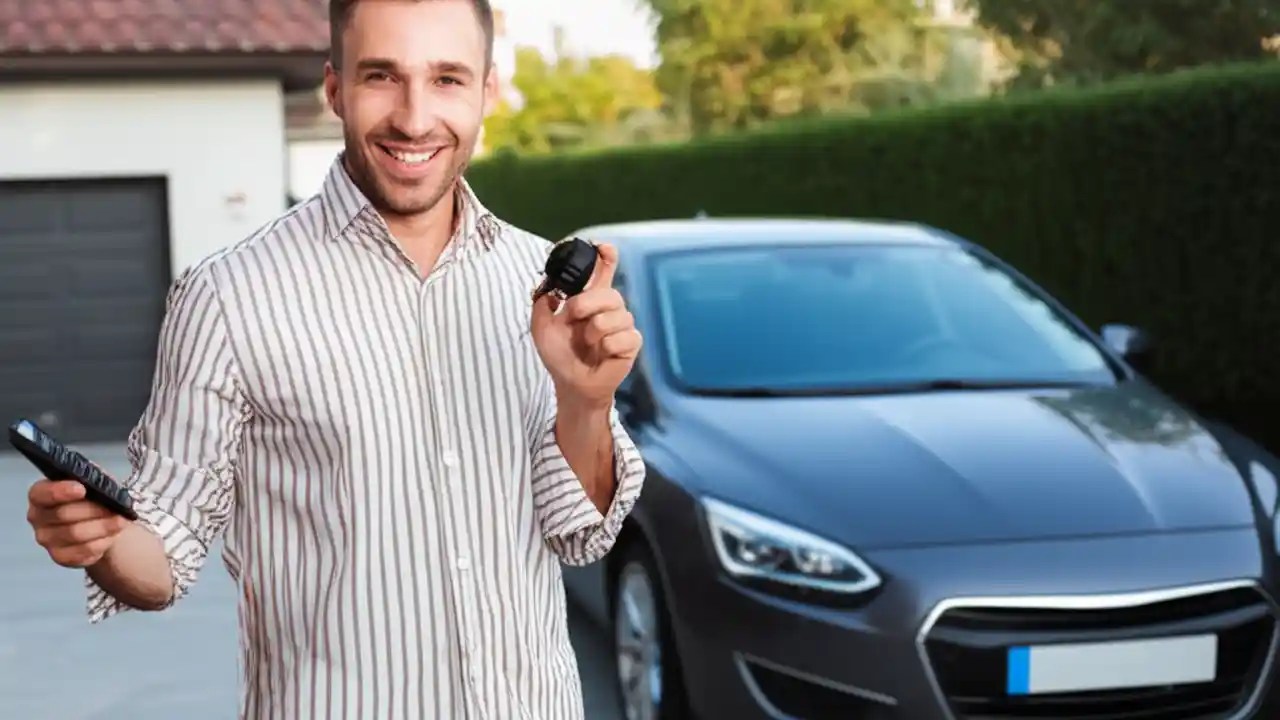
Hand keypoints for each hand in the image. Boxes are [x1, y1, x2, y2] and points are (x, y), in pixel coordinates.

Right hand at [27, 480, 130, 567]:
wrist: (97, 520)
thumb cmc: (91, 497)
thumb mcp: (92, 484)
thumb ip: (92, 483)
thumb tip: (105, 490)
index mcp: (40, 494)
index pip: (43, 493)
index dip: (61, 491)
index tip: (82, 489)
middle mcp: (37, 517)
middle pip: (64, 514)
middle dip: (94, 510)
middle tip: (118, 508)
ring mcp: (46, 539)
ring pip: (76, 534)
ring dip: (103, 527)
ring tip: (121, 521)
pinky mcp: (60, 557)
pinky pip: (83, 551)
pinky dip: (102, 542)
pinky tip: (112, 536)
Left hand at [531, 242, 642, 408]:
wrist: (571, 383)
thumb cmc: (560, 355)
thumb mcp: (541, 327)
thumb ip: (541, 304)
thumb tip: (550, 287)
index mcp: (590, 299)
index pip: (604, 270)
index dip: (606, 257)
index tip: (602, 248)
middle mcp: (610, 308)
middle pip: (609, 293)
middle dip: (586, 305)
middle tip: (573, 320)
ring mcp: (623, 325)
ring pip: (614, 316)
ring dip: (594, 332)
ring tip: (588, 344)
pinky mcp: (632, 343)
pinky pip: (623, 337)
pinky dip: (607, 347)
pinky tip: (602, 355)